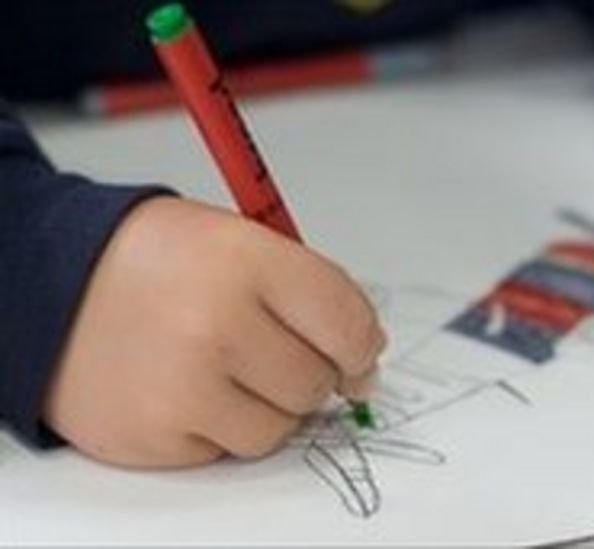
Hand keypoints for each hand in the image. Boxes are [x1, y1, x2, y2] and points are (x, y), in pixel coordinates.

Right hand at [44, 197, 384, 466]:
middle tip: (274, 350)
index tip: (357, 356)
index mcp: (247, 261)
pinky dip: (224, 427)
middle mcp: (216, 324)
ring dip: (270, 405)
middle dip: (311, 372)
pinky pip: (231, 450)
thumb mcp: (241, 242)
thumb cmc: (160, 263)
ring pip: (282, 427)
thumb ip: (311, 292)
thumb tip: (365, 358)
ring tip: (228, 367)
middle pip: (317, 382)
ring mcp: (183, 386)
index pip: (347, 324)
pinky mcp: (156, 434)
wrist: (51, 288)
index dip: (361, 347)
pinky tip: (191, 388)